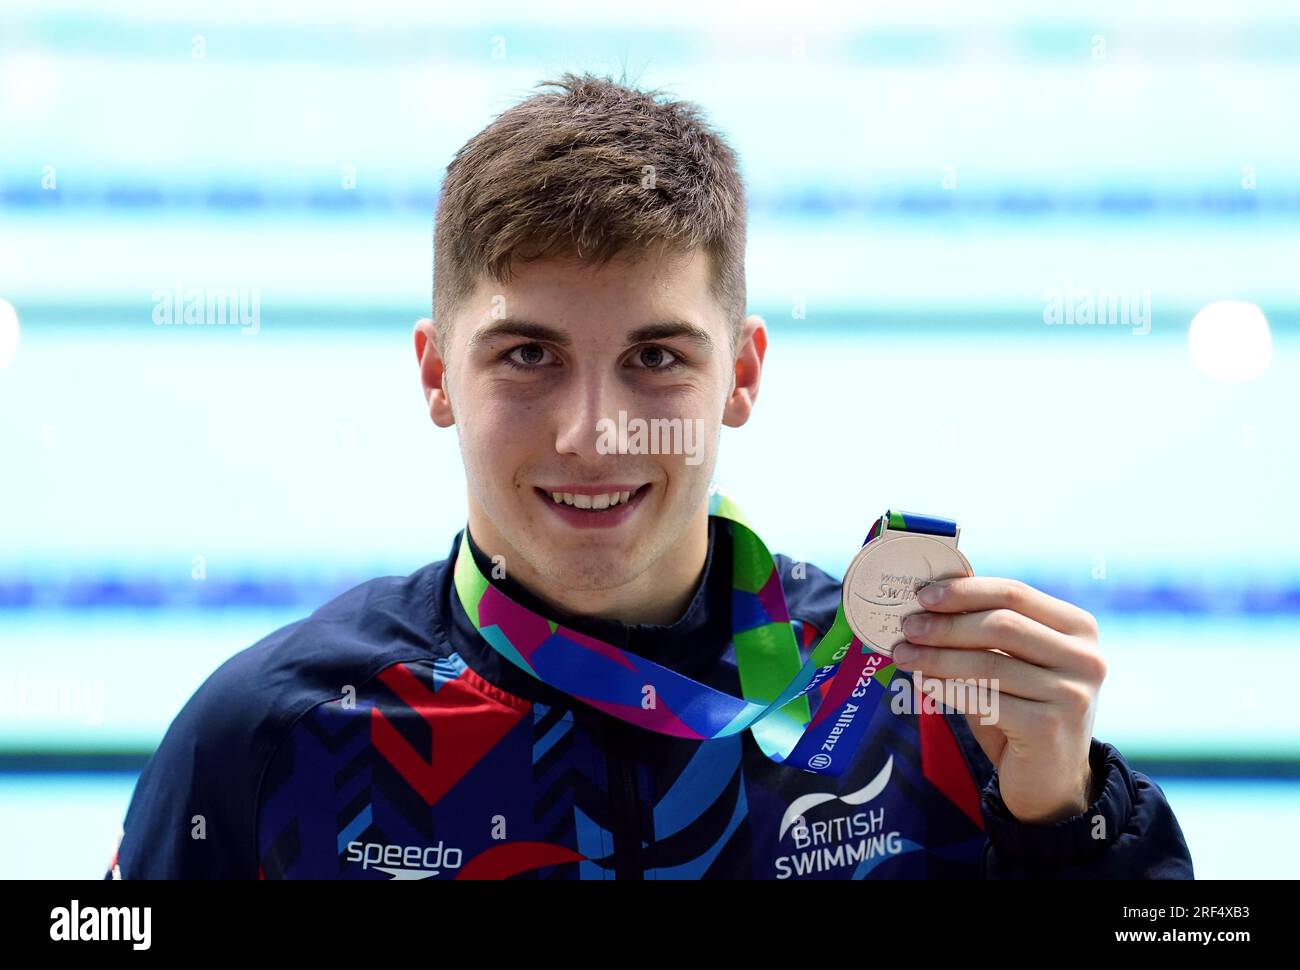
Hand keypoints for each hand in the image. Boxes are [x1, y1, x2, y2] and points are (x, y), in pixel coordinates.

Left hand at [891, 577, 1105, 824]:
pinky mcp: (1050, 727)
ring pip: (989, 663)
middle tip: (907, 627)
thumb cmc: (1022, 708)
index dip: (965, 591)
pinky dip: (948, 689)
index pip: (1014, 593)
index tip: (923, 595)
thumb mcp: (1011, 661)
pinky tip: (923, 684)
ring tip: (904, 655)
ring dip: (937, 657)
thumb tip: (930, 599)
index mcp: (1078, 628)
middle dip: (946, 625)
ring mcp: (1072, 693)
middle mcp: (1085, 657)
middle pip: (1001, 624)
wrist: (1050, 779)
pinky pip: (985, 700)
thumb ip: (985, 630)